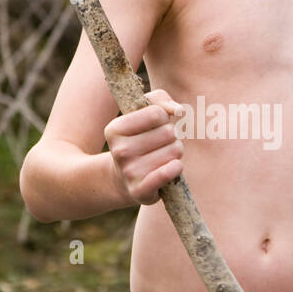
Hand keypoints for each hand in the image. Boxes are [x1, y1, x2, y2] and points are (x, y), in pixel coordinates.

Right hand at [104, 89, 184, 205]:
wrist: (123, 177)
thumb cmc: (139, 138)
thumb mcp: (143, 111)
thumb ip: (160, 100)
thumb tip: (178, 111)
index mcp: (115, 129)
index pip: (157, 113)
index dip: (164, 117)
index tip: (157, 125)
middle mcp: (119, 150)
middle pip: (168, 132)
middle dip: (172, 136)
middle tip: (161, 143)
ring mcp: (129, 172)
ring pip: (174, 151)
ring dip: (175, 152)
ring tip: (163, 156)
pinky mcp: (140, 191)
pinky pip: (168, 173)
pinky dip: (176, 168)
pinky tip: (172, 167)